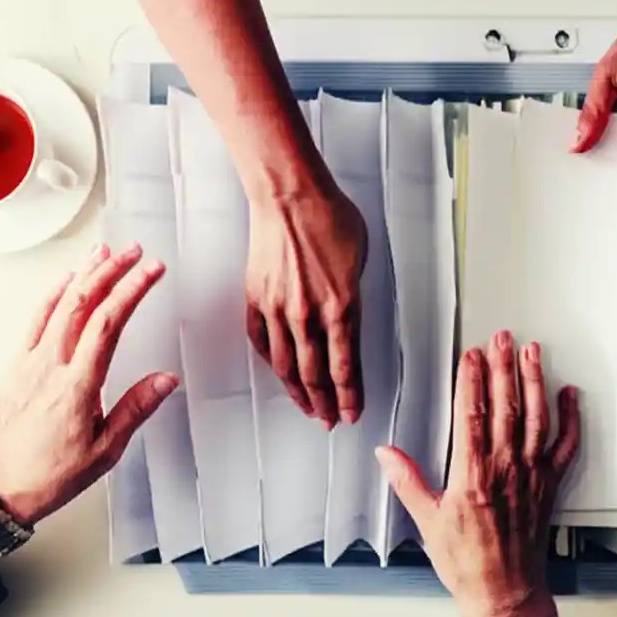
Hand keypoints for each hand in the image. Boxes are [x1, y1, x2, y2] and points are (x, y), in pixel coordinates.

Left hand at [0, 243, 178, 525]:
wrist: (0, 487)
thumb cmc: (51, 474)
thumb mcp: (105, 450)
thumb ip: (135, 409)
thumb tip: (166, 380)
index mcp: (77, 386)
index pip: (108, 323)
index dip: (132, 290)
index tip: (152, 271)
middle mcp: (50, 366)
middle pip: (82, 302)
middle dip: (111, 270)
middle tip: (135, 252)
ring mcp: (30, 362)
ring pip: (58, 304)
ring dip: (83, 274)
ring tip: (104, 252)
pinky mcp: (17, 366)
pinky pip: (35, 319)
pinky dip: (53, 294)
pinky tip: (66, 282)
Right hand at [245, 182, 366, 428]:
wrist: (290, 196)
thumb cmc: (328, 216)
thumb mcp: (359, 259)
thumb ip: (353, 293)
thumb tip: (348, 312)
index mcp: (342, 307)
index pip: (346, 366)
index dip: (350, 396)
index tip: (353, 412)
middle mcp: (309, 315)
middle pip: (316, 374)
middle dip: (326, 403)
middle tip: (330, 420)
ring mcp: (279, 310)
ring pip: (286, 366)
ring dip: (298, 392)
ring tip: (306, 407)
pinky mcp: (256, 299)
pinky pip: (262, 341)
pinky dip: (271, 361)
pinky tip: (278, 372)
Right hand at [376, 331, 580, 616]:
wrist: (505, 593)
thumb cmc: (466, 562)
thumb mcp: (427, 521)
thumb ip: (408, 481)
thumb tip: (386, 453)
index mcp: (473, 474)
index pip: (471, 414)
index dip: (471, 380)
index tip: (470, 355)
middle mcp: (506, 468)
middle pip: (506, 406)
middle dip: (503, 367)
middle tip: (502, 338)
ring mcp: (531, 474)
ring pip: (537, 417)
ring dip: (535, 381)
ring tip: (532, 352)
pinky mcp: (548, 485)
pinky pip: (565, 445)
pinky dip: (570, 418)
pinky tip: (569, 394)